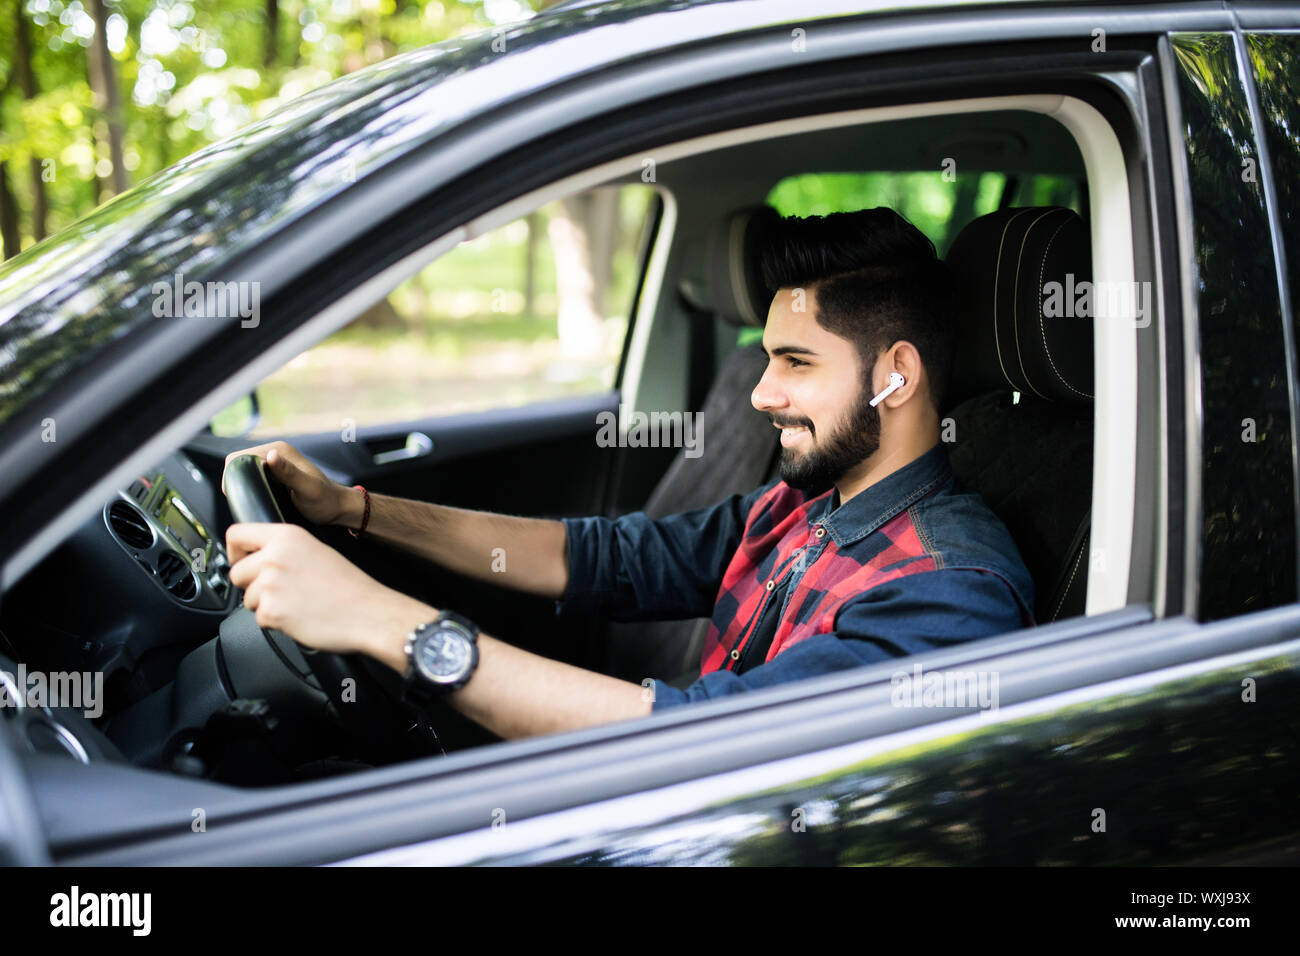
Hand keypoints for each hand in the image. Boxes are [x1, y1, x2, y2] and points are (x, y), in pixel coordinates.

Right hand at [222, 440, 355, 526]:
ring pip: (244, 473)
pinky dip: (251, 488)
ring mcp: (274, 464)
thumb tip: (271, 456)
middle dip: (238, 482)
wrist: (337, 508)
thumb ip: (290, 473)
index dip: (234, 475)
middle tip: (248, 500)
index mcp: (279, 450)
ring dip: (244, 486)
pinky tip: (259, 499)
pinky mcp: (274, 475)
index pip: (239, 457)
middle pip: (239, 465)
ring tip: (254, 501)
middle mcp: (275, 454)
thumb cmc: (326, 501)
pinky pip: (252, 479)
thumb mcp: (308, 489)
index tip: (241, 494)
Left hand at [226, 523, 433, 657]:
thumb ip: (284, 549)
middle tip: (280, 592)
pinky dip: (276, 622)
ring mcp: (270, 584)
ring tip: (296, 604)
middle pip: (237, 573)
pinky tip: (299, 616)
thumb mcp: (316, 550)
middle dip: (252, 586)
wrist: (368, 612)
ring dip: (266, 606)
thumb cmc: (349, 586)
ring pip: (248, 599)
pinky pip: (260, 619)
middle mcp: (274, 557)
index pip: (236, 534)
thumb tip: (258, 558)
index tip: (241, 561)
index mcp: (286, 537)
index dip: (235, 551)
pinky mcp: (272, 612)